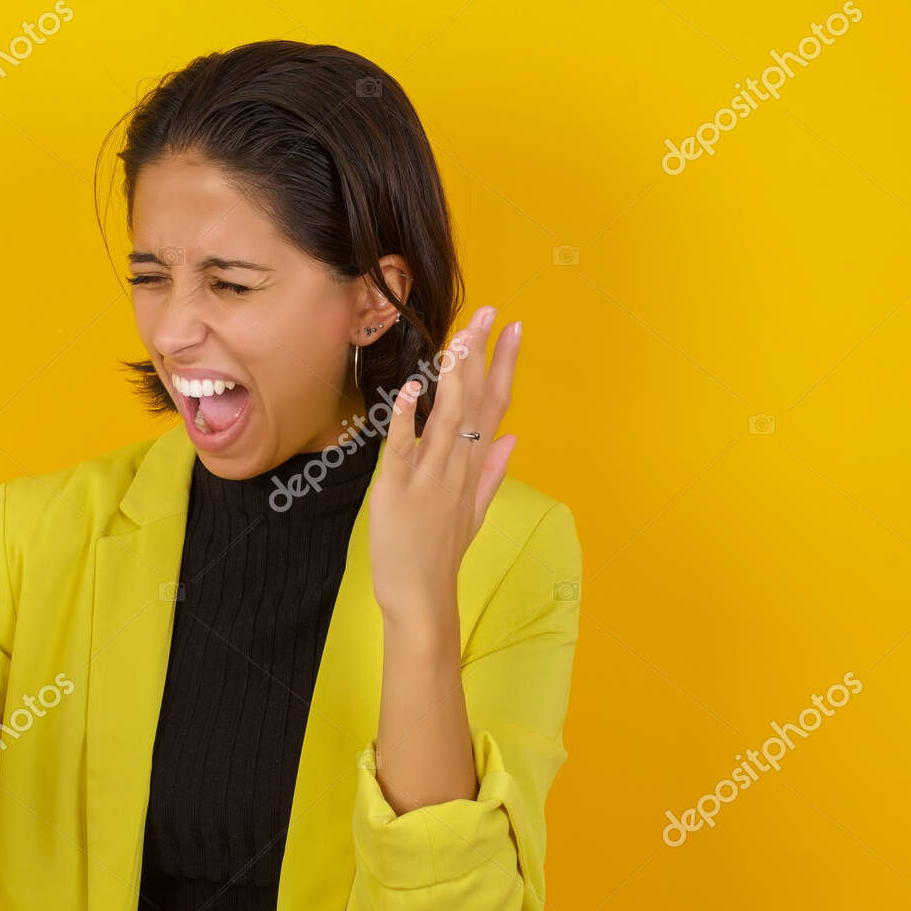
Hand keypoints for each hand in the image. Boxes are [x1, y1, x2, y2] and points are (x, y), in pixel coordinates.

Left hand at [369, 304, 520, 624]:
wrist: (421, 597)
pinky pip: (403, 448)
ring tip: (461, 338)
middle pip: (476, 402)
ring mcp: (429, 477)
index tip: (514, 329)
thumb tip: (514, 438)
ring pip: (447, 417)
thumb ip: (493, 472)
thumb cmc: (441, 554)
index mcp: (473, 468)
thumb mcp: (475, 512)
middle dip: (483, 355)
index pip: (497, 406)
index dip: (505, 366)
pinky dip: (408, 418)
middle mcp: (457, 466)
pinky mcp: (397, 489)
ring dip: (455, 376)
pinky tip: (414, 388)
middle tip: (490, 313)